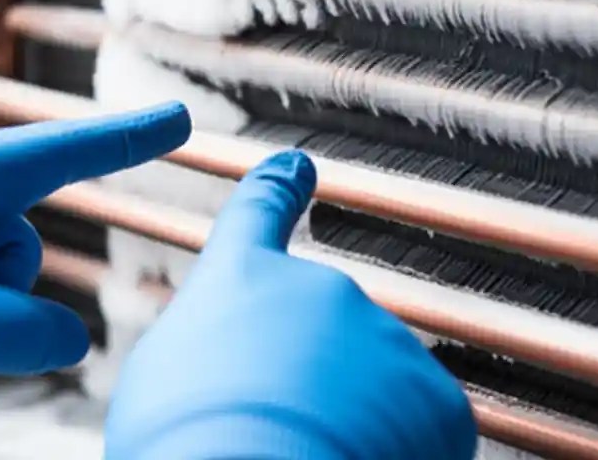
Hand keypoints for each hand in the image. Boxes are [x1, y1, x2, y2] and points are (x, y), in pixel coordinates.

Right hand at [105, 150, 476, 459]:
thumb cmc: (184, 441)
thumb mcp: (160, 375)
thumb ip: (204, 343)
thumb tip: (227, 361)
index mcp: (241, 276)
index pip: (260, 210)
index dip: (279, 187)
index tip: (297, 166)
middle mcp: (321, 289)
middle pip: (317, 331)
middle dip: (305, 379)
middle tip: (266, 430)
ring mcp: (385, 339)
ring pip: (370, 386)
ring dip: (347, 422)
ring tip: (298, 458)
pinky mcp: (438, 400)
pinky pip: (418, 430)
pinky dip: (393, 456)